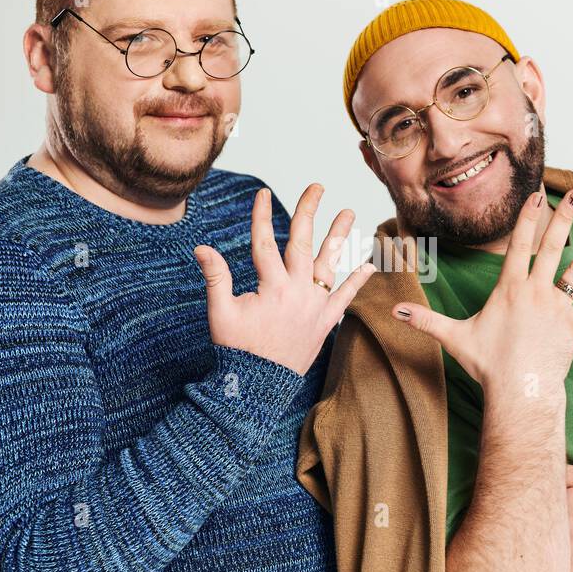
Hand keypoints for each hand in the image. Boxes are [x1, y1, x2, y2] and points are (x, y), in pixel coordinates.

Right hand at [193, 184, 374, 374]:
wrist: (259, 385)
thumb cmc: (237, 348)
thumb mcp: (220, 312)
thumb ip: (215, 277)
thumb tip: (202, 247)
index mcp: (270, 287)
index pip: (264, 242)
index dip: (261, 215)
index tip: (261, 193)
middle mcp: (297, 291)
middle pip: (302, 243)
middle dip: (308, 211)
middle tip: (317, 186)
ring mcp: (314, 306)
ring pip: (330, 264)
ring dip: (340, 237)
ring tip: (349, 212)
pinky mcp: (325, 322)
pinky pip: (345, 298)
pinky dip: (357, 281)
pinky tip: (370, 264)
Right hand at [390, 188, 572, 398]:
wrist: (518, 390)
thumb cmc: (486, 364)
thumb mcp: (454, 338)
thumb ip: (426, 321)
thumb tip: (394, 312)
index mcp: (510, 288)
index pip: (520, 244)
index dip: (529, 217)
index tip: (538, 193)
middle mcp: (538, 291)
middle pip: (553, 246)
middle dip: (565, 217)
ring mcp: (560, 309)